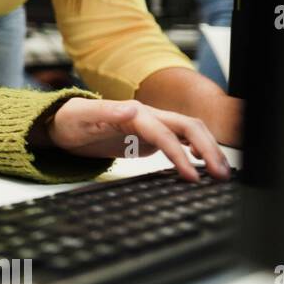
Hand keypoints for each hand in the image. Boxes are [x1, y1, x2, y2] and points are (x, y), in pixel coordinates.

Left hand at [33, 98, 231, 181]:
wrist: (61, 123)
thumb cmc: (69, 120)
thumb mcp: (81, 117)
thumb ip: (104, 111)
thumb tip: (131, 108)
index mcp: (134, 112)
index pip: (166, 133)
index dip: (180, 153)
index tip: (192, 175)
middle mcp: (147, 116)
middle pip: (188, 127)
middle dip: (209, 149)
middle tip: (223, 175)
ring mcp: (150, 126)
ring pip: (188, 133)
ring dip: (208, 149)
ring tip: (221, 172)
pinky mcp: (148, 137)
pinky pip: (179, 141)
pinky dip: (195, 150)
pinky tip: (201, 164)